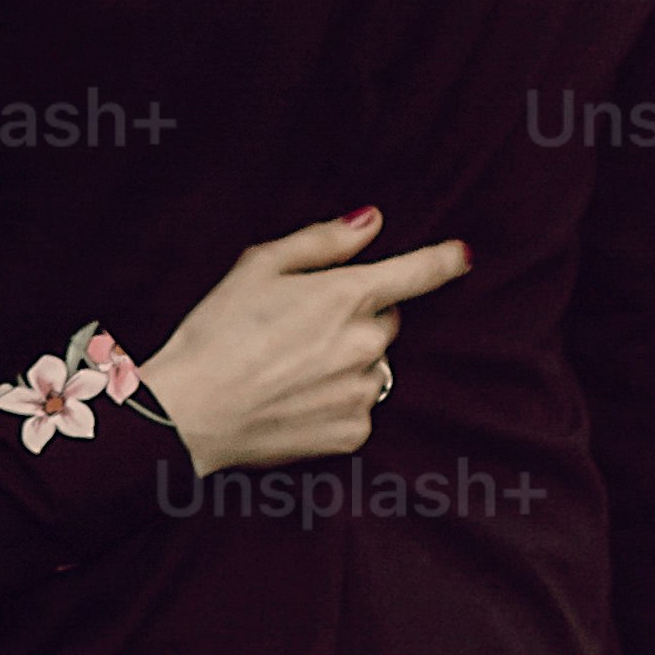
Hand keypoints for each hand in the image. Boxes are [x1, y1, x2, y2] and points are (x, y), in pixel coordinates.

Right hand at [141, 210, 470, 476]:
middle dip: (355, 320)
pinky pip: (358, 408)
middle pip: (384, 322)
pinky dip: (336, 403)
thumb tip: (370, 221)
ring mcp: (362, 391)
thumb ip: (323, 241)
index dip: (442, 261)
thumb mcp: (259, 267)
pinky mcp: (352, 432)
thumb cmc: (216, 333)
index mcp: (347, 295)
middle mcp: (366, 343)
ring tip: (290, 370)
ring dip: (346, 363)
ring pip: (371, 367)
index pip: (416, 273)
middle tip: (301, 330)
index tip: (461, 256)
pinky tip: (294, 401)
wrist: (192, 413)